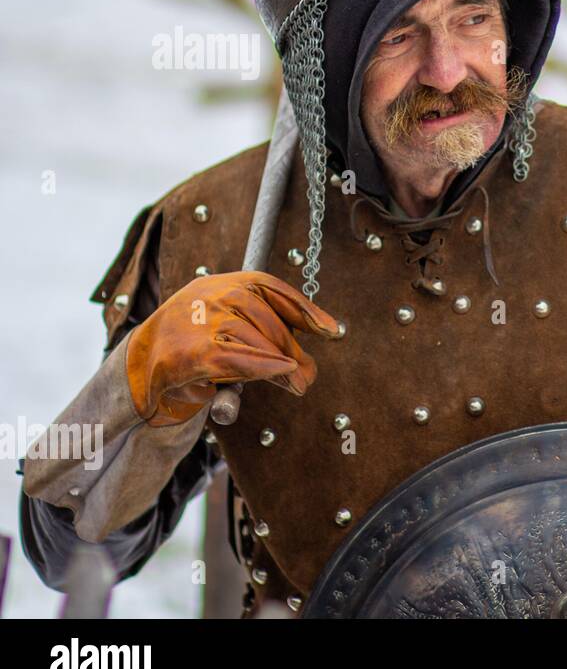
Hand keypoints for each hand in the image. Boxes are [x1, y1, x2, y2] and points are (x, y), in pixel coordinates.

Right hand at [125, 270, 342, 426]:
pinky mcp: (190, 351)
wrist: (134, 373)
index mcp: (218, 284)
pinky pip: (237, 358)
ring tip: (297, 384)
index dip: (304, 308)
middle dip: (293, 347)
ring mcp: (197, 320)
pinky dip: (264, 367)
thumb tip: (307, 365)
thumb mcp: (225, 335)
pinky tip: (284, 372)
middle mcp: (208, 294)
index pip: (269, 287)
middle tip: (309, 374)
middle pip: (267, 317)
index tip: (332, 329)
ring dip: (283, 365)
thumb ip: (261, 337)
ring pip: (256, 339)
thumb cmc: (189, 353)